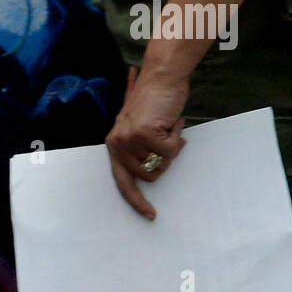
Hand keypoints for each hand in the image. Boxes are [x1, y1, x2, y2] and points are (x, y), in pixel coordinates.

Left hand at [105, 65, 188, 219]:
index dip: (136, 200)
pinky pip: (170, 152)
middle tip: (166, 136)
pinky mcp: (143, 133)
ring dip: (171, 146)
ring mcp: (129, 138)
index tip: (150, 214)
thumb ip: (139, 148)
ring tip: (167, 125)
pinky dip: (177, 138)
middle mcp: (117, 142)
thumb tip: (146, 173)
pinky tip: (171, 122)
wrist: (162, 76)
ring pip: (162, 164)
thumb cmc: (155, 101)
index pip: (122, 181)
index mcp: (114, 144)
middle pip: (150, 175)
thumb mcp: (140, 126)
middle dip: (164, 160)